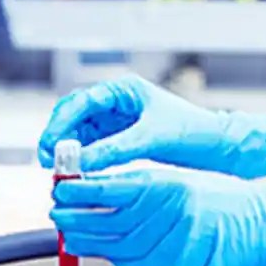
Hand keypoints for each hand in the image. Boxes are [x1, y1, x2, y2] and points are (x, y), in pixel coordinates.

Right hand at [37, 75, 265, 177]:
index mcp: (124, 90)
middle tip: (48, 161)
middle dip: (59, 137)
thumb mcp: (151, 139)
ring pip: (80, 134)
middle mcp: (117, 103)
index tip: (52, 145)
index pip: (82, 102)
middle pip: (74, 116)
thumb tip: (81, 162)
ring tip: (60, 171)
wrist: (217, 148)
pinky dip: (82, 160)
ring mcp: (117, 121)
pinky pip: (92, 147)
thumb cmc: (193, 133)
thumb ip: (115, 149)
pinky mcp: (121, 139)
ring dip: (68, 151)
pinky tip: (77, 174)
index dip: (62, 123)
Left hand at [50, 168, 265, 265]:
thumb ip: (144, 187)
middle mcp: (170, 211)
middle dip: (77, 218)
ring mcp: (177, 239)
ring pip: (119, 246)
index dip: (82, 189)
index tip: (61, 188)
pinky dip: (120, 259)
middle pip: (108, 219)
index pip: (113, 186)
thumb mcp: (182, 180)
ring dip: (91, 242)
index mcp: (169, 182)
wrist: (264, 225)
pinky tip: (110, 252)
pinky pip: (141, 265)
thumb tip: (99, 193)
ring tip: (72, 236)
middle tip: (58, 214)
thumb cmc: (224, 201)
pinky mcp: (183, 264)